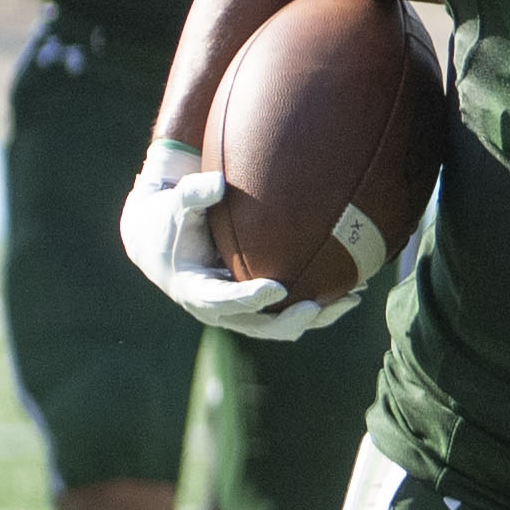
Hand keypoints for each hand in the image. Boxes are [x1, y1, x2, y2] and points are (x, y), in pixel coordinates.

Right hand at [117, 136, 360, 340]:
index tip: (276, 289)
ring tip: (349, 299)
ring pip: (279, 326)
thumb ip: (193, 194)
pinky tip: (349, 287)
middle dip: (289, 320)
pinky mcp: (253, 307)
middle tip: (317, 306)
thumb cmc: (169, 218)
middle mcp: (218, 310)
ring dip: (316, 317)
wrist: (159, 240)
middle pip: (258, 326)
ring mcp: (238, 312)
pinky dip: (317, 305)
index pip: (224, 301)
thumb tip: (218, 183)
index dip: (250, 298)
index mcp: (196, 290)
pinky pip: (287, 313)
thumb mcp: (174, 205)